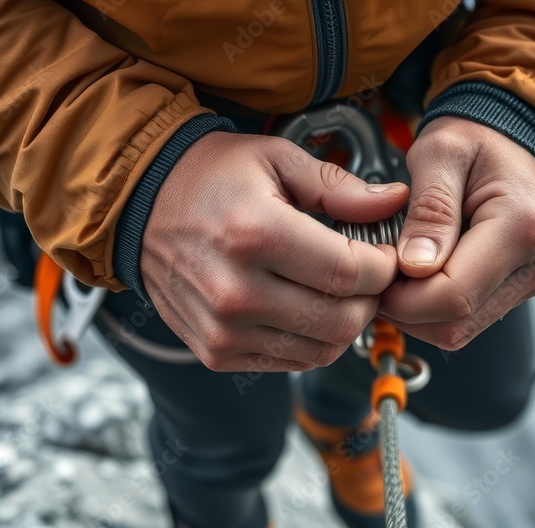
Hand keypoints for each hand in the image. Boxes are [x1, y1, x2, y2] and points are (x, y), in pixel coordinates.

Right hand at [140, 132, 408, 370]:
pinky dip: (312, 341)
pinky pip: (293, 362)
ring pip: (323, 350)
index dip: (384, 268)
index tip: (385, 254)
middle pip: (342, 321)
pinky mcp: (217, 352)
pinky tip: (304, 307)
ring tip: (336, 291)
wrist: (140, 208)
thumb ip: (339, 188)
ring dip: (344, 324)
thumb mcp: (276, 159)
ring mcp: (224, 330)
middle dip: (370, 300)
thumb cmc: (210, 178)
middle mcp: (236, 291)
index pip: (350, 274)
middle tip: (366, 275)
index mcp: (254, 234)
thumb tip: (394, 201)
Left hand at [379, 117, 534, 349]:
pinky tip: (424, 273)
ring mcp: (533, 282)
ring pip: (459, 331)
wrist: (518, 138)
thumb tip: (414, 266)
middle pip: (455, 323)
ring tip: (403, 267)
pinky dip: (435, 307)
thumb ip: (429, 210)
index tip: (376, 270)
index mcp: (523, 226)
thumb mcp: (441, 152)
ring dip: (418, 311)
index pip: (453, 296)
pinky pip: (468, 320)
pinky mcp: (522, 291)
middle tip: (383, 269)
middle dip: (406, 308)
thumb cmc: (479, 139)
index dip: (403, 298)